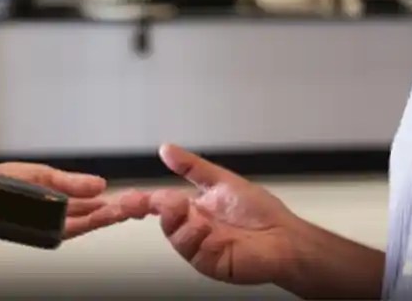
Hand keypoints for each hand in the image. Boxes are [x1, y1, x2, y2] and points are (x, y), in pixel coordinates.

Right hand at [0, 162, 152, 238]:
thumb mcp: (36, 178)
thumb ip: (69, 183)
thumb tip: (99, 185)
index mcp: (56, 222)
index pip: (95, 217)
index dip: (117, 210)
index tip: (137, 204)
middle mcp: (58, 224)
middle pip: (95, 217)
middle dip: (119, 209)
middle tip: (143, 201)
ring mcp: (53, 218)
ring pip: (87, 214)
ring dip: (107, 206)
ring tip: (130, 199)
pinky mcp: (48, 212)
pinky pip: (74, 210)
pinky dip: (89, 203)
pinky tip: (99, 197)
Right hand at [150, 144, 303, 286]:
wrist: (284, 238)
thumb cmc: (262, 214)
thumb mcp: (221, 180)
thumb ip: (191, 166)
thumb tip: (167, 149)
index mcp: (194, 207)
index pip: (160, 202)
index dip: (141, 200)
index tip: (128, 196)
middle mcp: (194, 226)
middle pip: (161, 217)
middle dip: (152, 206)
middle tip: (150, 199)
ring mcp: (200, 245)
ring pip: (172, 232)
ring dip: (176, 219)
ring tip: (190, 210)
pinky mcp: (207, 261)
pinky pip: (189, 249)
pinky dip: (193, 234)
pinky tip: (204, 227)